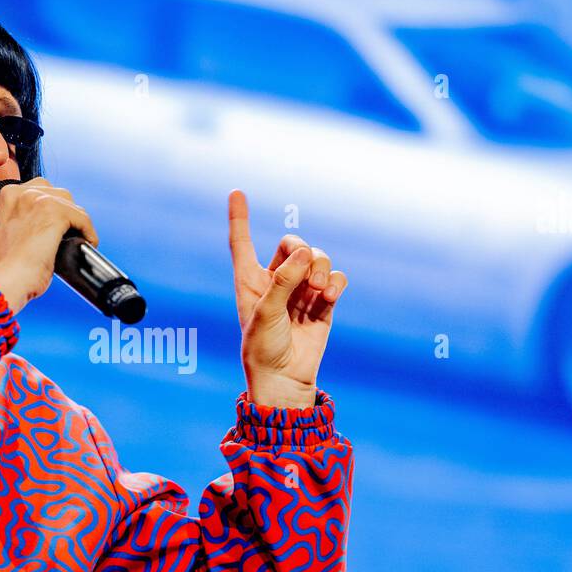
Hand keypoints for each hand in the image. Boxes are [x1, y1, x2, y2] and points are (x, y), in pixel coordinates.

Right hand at [0, 177, 98, 315]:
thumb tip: (44, 227)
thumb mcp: (6, 234)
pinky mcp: (54, 213)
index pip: (37, 192)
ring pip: (70, 204)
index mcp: (4, 196)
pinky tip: (87, 244)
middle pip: (55, 193)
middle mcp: (18, 192)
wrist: (4, 281)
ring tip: (77, 240)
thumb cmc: (4, 269)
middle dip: (64, 213)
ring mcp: (36, 200)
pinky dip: (88, 231)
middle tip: (67, 235)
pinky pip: (82, 217)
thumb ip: (20, 222)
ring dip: (76, 222)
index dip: (49, 210)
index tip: (54, 228)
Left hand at [227, 190, 347, 408]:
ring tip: (319, 291)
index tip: (235, 192)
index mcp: (249, 280)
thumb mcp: (266, 312)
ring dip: (321, 268)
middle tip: (307, 276)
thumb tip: (305, 252)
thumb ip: (284, 280)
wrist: (285, 379)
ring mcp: (300, 290)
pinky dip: (335, 282)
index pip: (242, 243)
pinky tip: (330, 297)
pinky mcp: (322, 302)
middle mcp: (274, 281)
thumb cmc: (263, 348)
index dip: (238, 218)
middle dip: (302, 252)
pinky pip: (334, 278)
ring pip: (316, 259)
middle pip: (291, 244)